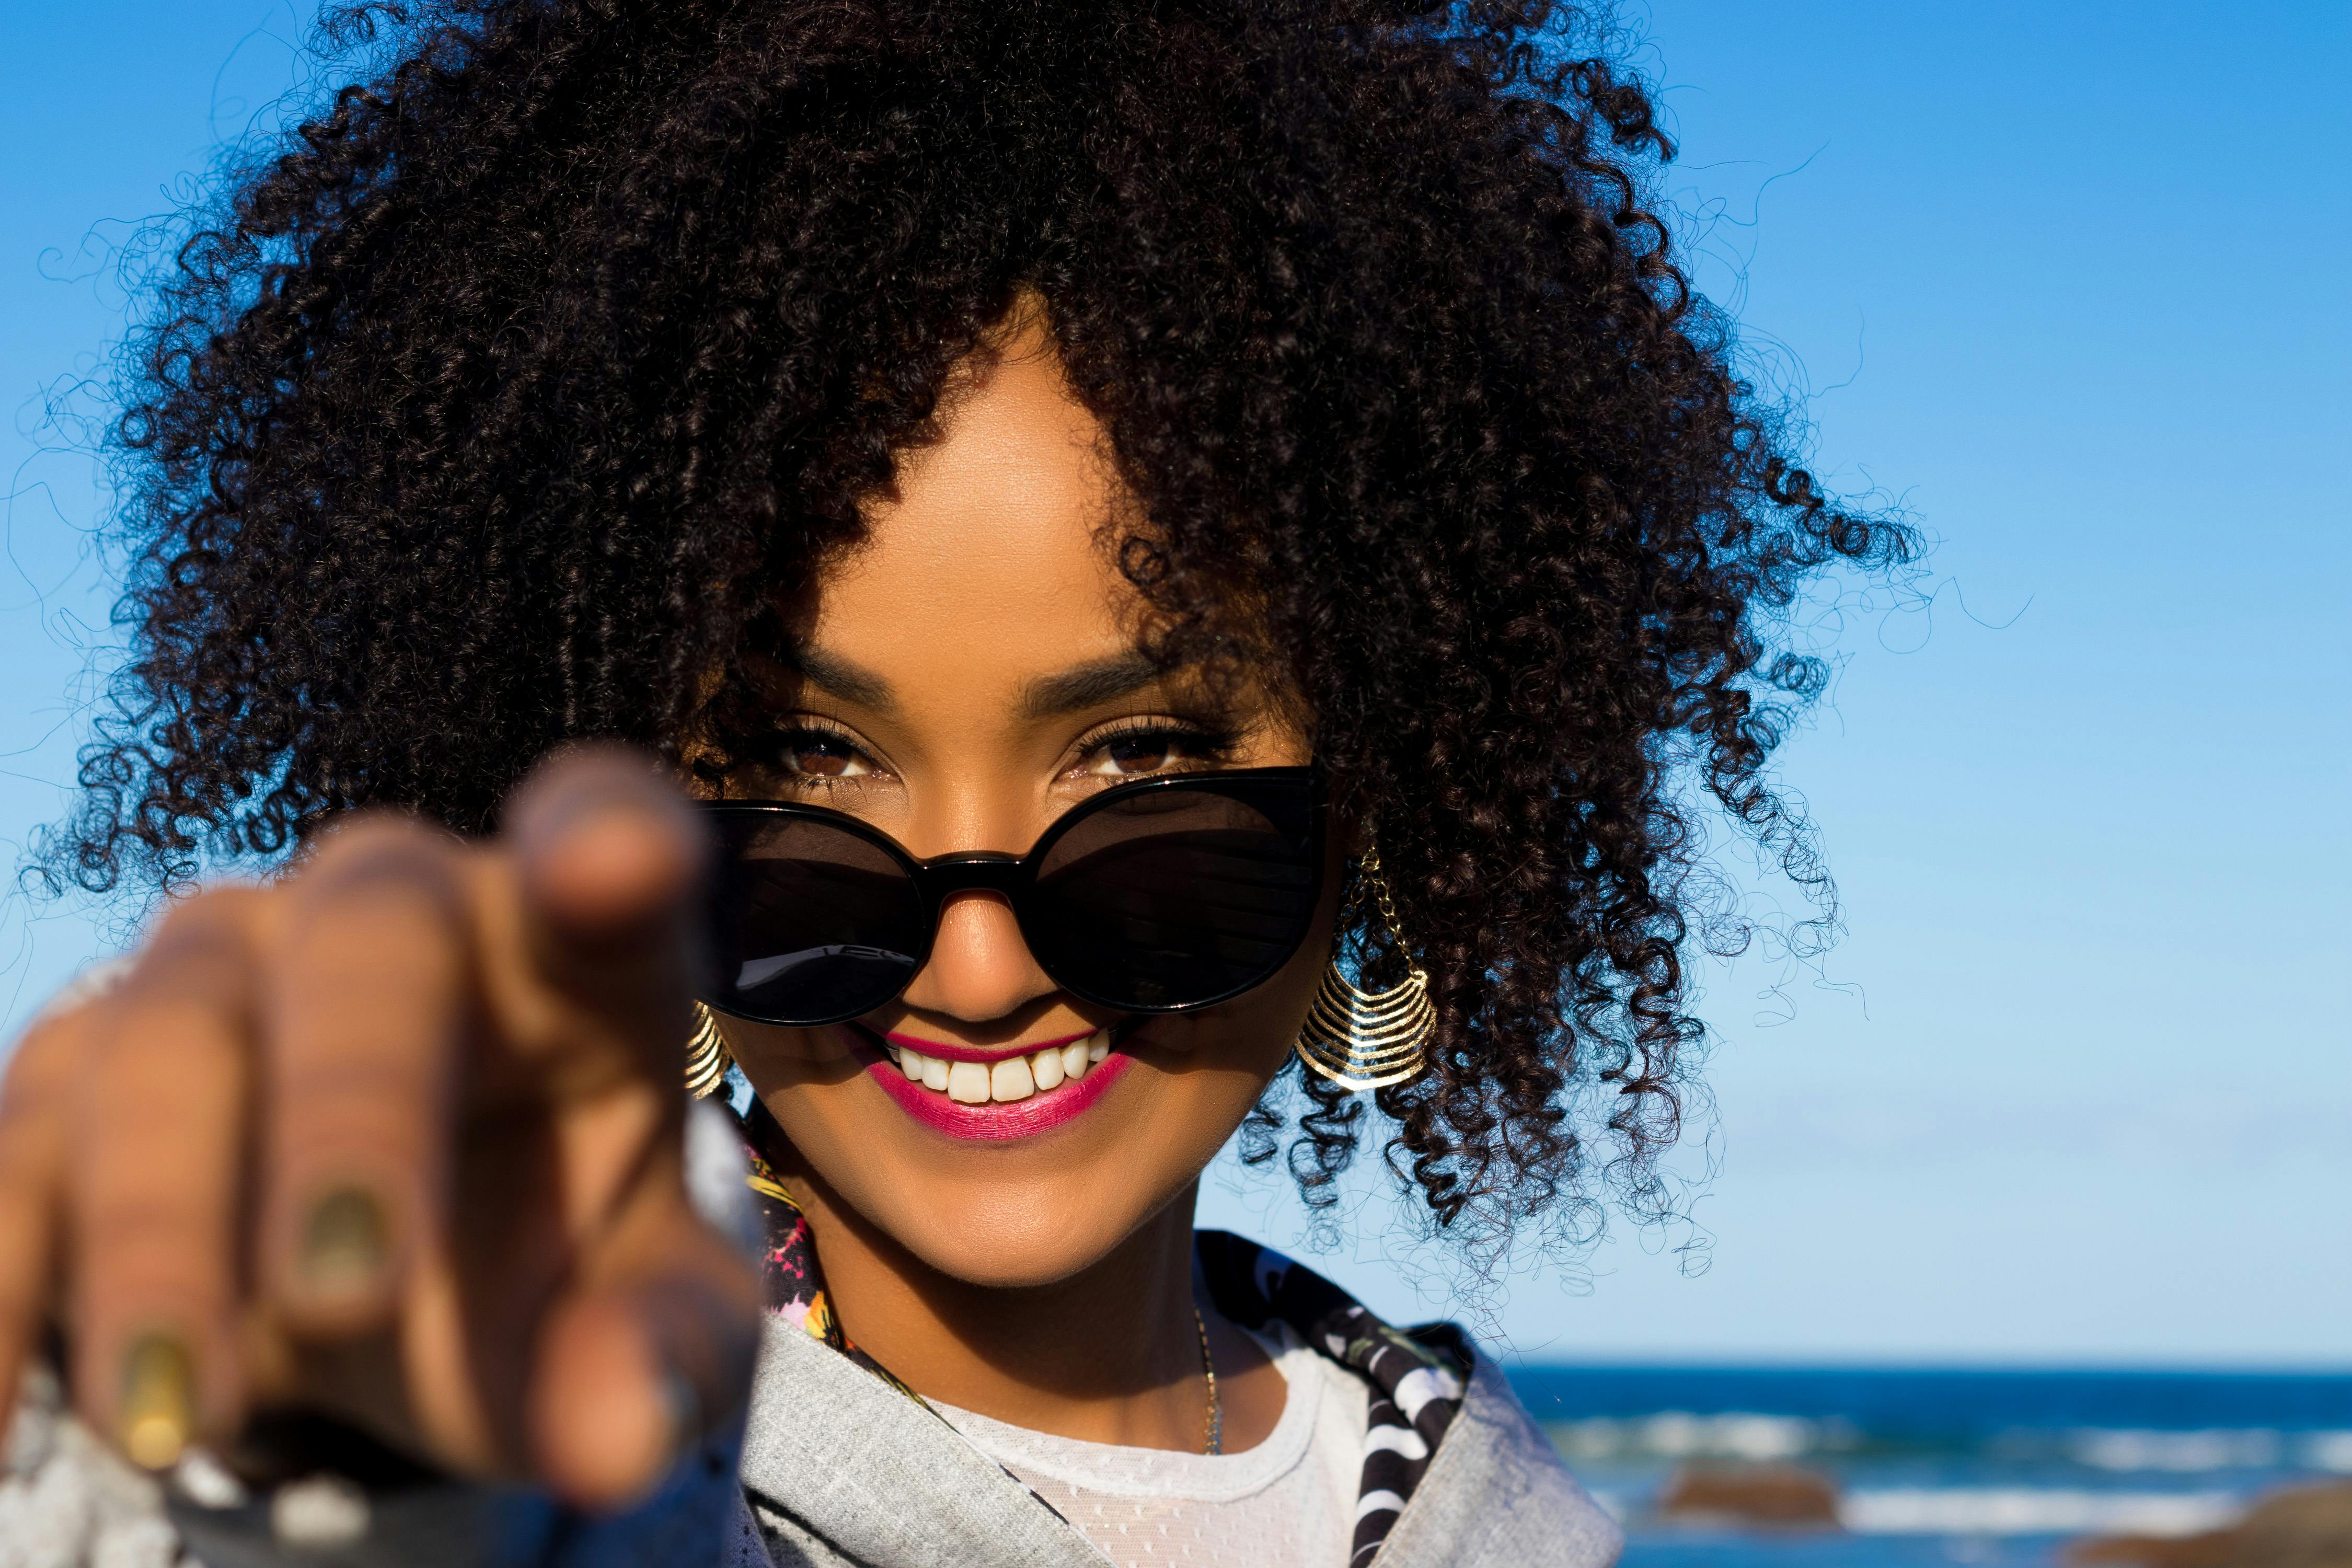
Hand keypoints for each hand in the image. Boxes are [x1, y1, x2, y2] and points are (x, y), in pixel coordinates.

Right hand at [0, 748, 759, 1508]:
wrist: (404, 1281)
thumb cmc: (560, 1254)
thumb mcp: (643, 1319)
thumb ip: (661, 1354)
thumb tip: (622, 1435)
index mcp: (575, 942)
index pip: (606, 829)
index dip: (609, 838)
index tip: (618, 868)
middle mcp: (395, 907)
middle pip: (367, 947)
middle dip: (350, 1118)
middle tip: (349, 1299)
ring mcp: (223, 965)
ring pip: (168, 1043)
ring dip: (160, 1238)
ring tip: (181, 1424)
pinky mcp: (82, 1062)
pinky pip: (20, 1148)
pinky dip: (9, 1288)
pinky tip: (6, 1433)